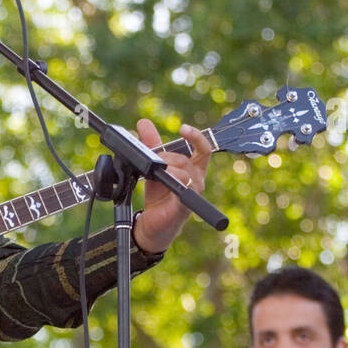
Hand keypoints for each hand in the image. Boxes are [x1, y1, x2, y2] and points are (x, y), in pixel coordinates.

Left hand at [132, 119, 211, 254]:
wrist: (151, 223)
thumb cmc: (158, 195)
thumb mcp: (153, 166)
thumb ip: (151, 144)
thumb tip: (143, 123)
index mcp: (192, 169)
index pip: (203, 148)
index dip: (196, 136)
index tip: (183, 128)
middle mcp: (197, 180)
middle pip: (185, 159)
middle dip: (166, 157)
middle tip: (152, 161)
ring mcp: (192, 193)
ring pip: (184, 172)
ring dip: (167, 169)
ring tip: (154, 176)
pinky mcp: (184, 206)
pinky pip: (184, 190)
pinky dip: (176, 183)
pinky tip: (168, 183)